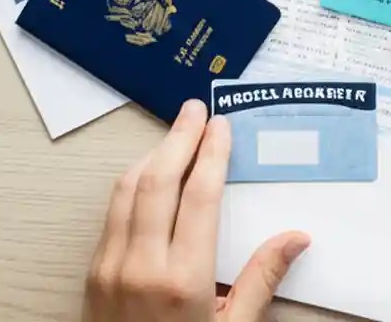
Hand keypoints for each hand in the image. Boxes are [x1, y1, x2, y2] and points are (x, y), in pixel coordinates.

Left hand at [84, 100, 309, 321]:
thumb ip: (262, 279)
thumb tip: (297, 237)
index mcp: (182, 280)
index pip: (199, 196)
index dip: (212, 153)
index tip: (222, 126)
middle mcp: (140, 266)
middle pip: (158, 181)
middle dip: (179, 139)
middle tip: (196, 110)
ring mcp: (109, 268)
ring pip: (126, 190)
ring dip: (153, 155)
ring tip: (177, 134)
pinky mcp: (94, 274)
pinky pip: (112, 212)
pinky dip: (133, 183)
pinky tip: (151, 174)